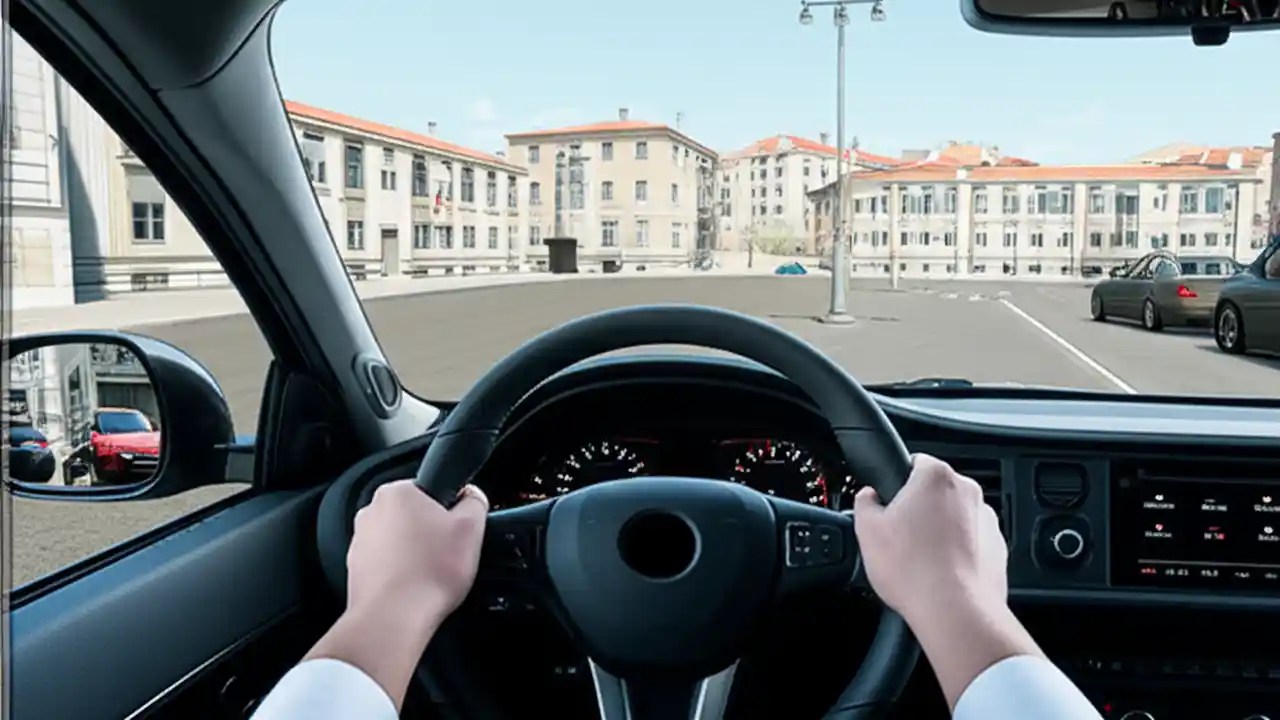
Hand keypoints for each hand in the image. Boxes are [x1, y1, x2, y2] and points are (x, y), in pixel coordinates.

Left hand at [346, 480, 488, 625]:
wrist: (393, 619)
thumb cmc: (429, 573)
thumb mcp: (471, 528)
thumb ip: (475, 501)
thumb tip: (472, 496)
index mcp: (397, 493)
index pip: (431, 490)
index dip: (450, 511)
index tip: (458, 531)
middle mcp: (371, 512)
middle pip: (414, 516)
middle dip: (432, 533)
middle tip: (449, 554)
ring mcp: (359, 542)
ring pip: (400, 541)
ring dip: (416, 554)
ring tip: (431, 575)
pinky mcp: (356, 570)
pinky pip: (387, 565)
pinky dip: (400, 574)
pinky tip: (414, 588)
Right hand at [852, 453, 1007, 625]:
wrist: (955, 612)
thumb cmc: (913, 570)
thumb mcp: (867, 530)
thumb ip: (865, 502)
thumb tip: (869, 498)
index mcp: (935, 477)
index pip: (914, 461)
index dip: (897, 483)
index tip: (889, 504)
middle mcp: (967, 492)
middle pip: (935, 491)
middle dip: (918, 509)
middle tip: (899, 536)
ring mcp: (987, 521)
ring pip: (954, 517)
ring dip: (939, 530)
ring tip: (919, 559)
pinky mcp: (997, 548)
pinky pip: (971, 542)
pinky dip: (957, 552)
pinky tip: (939, 572)